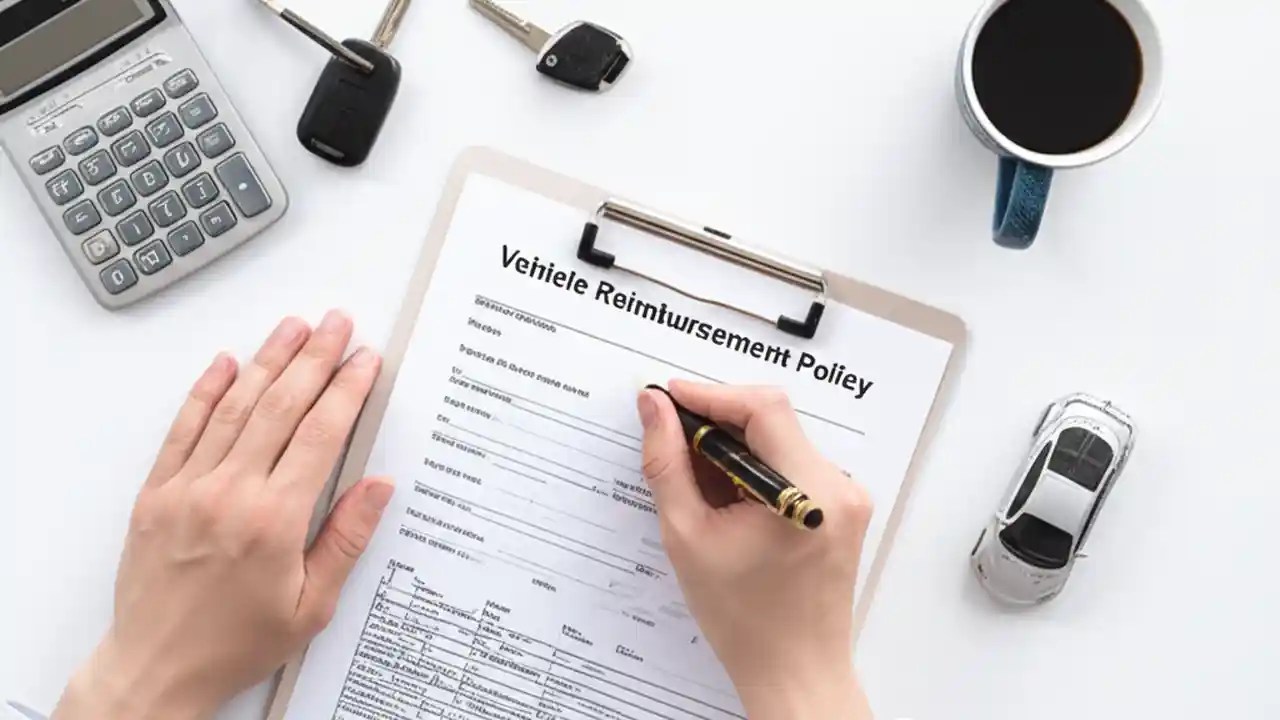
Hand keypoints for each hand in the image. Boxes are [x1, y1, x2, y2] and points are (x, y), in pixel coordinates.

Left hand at [53, 312, 392, 719]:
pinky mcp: (157, 493)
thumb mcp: (311, 606)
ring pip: (235, 407)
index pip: (321, 434)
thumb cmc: (235, 643)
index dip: (347, 390)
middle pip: (281, 406)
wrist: (157, 668)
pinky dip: (205, 392)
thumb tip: (379, 487)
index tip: (364, 362)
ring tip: (292, 327)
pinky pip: (183, 429)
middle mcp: (229, 493)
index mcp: (274, 520)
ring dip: (267, 361)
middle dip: (314, 358)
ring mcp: (188, 488)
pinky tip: (225, 364)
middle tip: (337, 325)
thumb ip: (346, 539)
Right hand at [637, 381, 873, 719]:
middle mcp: (837, 486)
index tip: (669, 398)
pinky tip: (726, 495)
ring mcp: (845, 497)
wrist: (794, 671)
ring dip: (736, 445)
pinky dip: (756, 467)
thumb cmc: (744, 619)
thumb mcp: (688, 536)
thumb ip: (668, 464)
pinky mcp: (842, 508)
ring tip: (696, 475)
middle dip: (718, 419)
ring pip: (781, 440)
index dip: (710, 394)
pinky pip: (794, 464)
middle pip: (773, 419)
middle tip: (673, 434)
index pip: (762, 408)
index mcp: (807, 490)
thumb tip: (653, 410)